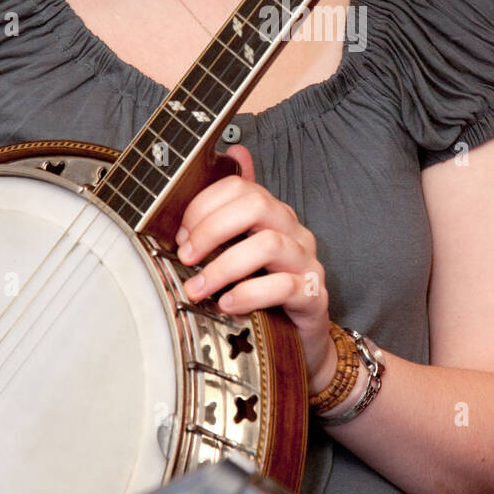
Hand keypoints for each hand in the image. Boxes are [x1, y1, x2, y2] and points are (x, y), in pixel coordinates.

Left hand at [176, 145, 334, 391]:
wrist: (301, 340)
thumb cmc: (266, 292)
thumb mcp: (243, 251)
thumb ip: (232, 211)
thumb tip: (232, 153)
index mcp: (274, 215)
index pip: (241, 188)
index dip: (205, 206)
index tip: (180, 234)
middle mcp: (293, 232)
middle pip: (256, 206)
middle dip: (212, 229)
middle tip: (186, 257)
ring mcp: (306, 263)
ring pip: (268, 245)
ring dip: (224, 266)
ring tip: (199, 288)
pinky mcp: (313, 295)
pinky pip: (283, 286)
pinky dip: (249, 294)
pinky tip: (228, 305)